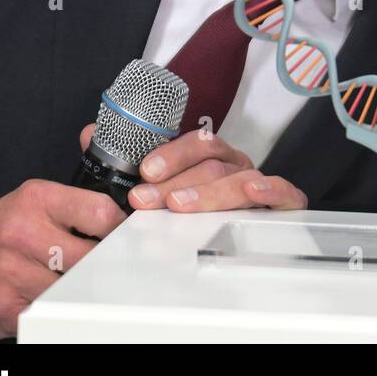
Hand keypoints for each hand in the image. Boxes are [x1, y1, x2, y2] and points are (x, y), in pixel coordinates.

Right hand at [0, 179, 124, 337]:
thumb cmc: (9, 227)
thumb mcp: (40, 199)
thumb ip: (81, 202)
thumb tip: (129, 208)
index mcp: (37, 199)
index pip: (100, 213)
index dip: (119, 229)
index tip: (123, 238)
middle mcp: (20, 232)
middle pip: (90, 256)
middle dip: (102, 262)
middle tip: (107, 264)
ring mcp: (9, 271)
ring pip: (73, 287)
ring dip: (80, 286)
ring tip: (76, 278)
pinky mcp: (4, 305)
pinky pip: (50, 310)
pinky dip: (57, 306)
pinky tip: (53, 295)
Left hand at [78, 125, 307, 212]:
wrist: (238, 242)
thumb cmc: (198, 208)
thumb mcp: (159, 182)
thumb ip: (127, 157)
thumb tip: (91, 133)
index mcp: (213, 157)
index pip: (197, 143)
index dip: (171, 155)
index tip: (144, 171)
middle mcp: (237, 166)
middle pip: (212, 165)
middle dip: (176, 182)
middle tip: (146, 199)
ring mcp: (261, 183)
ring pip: (238, 180)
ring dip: (207, 192)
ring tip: (179, 206)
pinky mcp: (284, 203)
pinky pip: (284, 191)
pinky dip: (271, 189)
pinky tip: (253, 191)